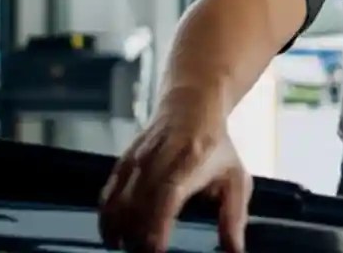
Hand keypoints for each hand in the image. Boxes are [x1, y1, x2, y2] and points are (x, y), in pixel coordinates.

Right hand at [98, 91, 251, 252]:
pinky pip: (108, 192)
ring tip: (126, 248)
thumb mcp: (235, 177)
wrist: (191, 105)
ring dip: (119, 228)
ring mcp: (138, 158)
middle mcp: (159, 158)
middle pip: (137, 203)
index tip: (155, 249)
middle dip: (136, 235)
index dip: (157, 224)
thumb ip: (233, 216)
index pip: (167, 196)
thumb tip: (236, 251)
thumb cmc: (216, 146)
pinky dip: (107, 216)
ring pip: (118, 199)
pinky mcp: (125, 160)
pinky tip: (112, 234)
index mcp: (191, 162)